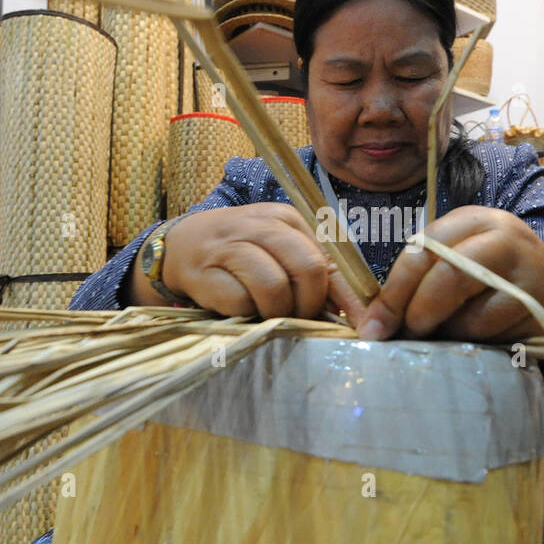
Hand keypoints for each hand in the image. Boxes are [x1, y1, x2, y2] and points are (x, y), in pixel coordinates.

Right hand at [158, 203, 365, 321]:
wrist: (181, 245)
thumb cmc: (241, 252)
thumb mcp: (281, 250)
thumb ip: (317, 271)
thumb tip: (354, 309)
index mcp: (286, 218)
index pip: (331, 256)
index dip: (349, 295)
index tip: (362, 325)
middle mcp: (260, 225)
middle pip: (307, 268)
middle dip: (310, 303)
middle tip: (300, 316)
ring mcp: (230, 246)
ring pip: (274, 286)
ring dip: (277, 311)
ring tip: (269, 314)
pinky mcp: (204, 271)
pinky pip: (239, 301)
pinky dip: (246, 313)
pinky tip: (241, 308)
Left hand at [355, 205, 543, 342]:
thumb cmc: (485, 282)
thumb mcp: (452, 265)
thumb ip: (415, 283)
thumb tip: (372, 323)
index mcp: (471, 220)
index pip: (423, 248)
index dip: (395, 289)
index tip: (375, 325)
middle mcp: (502, 235)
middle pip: (447, 273)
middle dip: (416, 310)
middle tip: (405, 334)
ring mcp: (526, 267)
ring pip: (469, 307)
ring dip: (446, 329)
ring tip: (444, 333)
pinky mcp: (539, 302)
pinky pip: (490, 328)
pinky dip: (473, 338)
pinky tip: (477, 335)